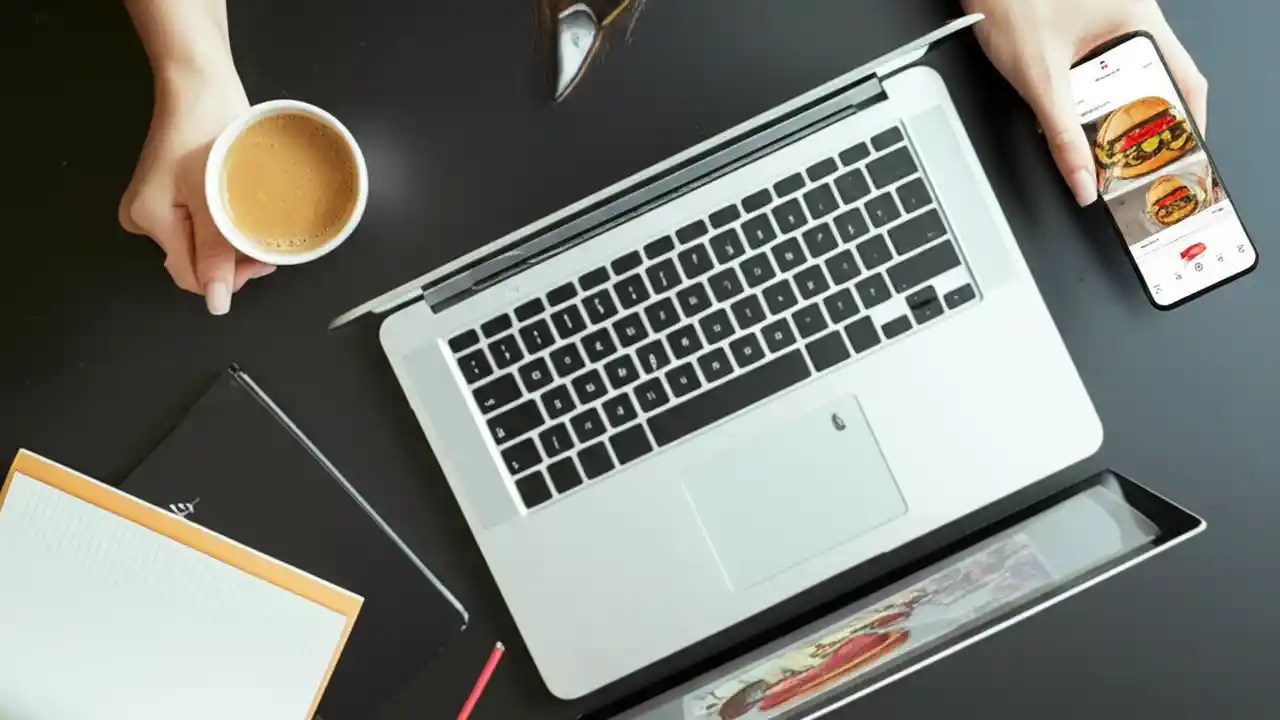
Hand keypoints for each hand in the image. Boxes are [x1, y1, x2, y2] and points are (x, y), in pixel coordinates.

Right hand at [119, 63, 273, 314]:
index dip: (229, 278)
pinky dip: (223, 226)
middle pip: (195, 261)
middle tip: (267, 245)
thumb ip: (216, 252)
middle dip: (233, 261)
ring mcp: (155, 204)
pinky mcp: (169, 191)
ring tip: (259, 229)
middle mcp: (144, 217)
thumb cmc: (209, 130)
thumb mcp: (216, 197)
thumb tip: (216, 304)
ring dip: (232, 243)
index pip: (191, 276)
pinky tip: (244, 216)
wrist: (200, 83)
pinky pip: (198, 224)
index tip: (264, 262)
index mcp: (149, 220)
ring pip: (200, 244)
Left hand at [962, 0, 1207, 205]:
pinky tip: (1077, 118)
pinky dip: (1092, 99)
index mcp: (1138, 20)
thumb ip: (1062, 135)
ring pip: (1124, 80)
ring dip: (1115, 114)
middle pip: (1155, 84)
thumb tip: (1082, 180)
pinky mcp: (1083, 30)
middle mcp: (1130, 18)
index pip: (1185, 81)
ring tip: (1108, 147)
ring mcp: (1107, 23)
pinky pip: (1098, 72)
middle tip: (1138, 161)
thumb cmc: (1009, 2)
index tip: (1182, 157)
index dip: (1188, 124)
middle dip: (1146, 125)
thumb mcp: (1040, 79)